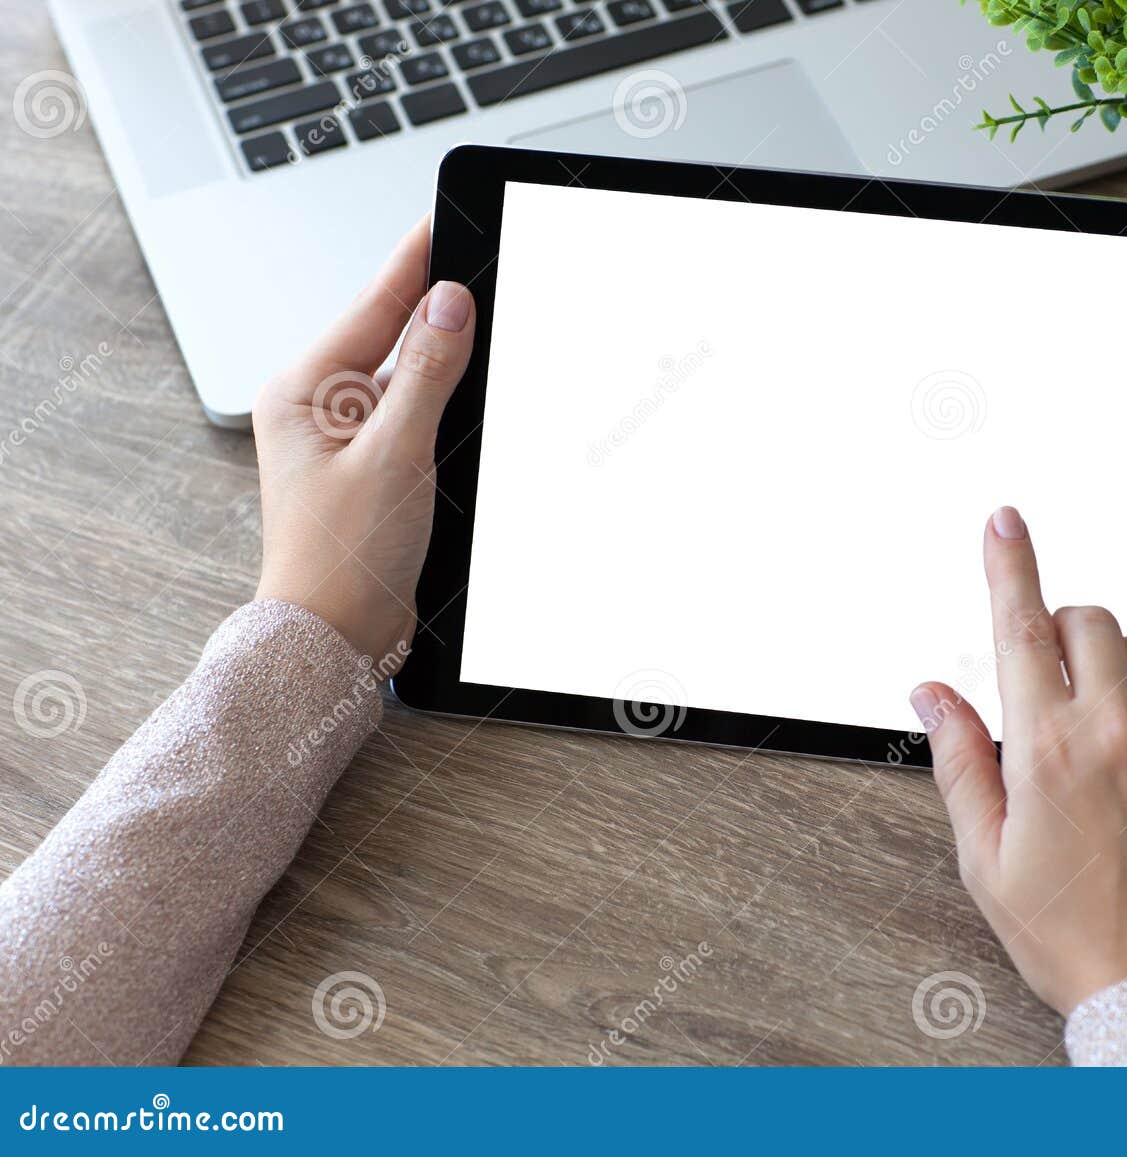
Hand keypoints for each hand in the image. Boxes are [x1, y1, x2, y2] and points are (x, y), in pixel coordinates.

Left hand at [253, 217, 475, 662]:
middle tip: (485, 264)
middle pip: (393, 333)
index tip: (446, 219)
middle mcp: (319, 405)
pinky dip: (445, 401)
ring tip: (487, 322)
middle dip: (441, 305)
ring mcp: (345, 436)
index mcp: (304, 390)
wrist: (335, 635)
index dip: (417, 260)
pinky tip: (472, 391)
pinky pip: (414, 412)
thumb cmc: (341, 558)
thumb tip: (449, 304)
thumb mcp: (393, 454)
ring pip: (409, 373)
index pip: (374, 305)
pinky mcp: (371, 465)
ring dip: (447, 358)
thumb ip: (426, 373)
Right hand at [910, 505, 1126, 1018]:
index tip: (1005, 520)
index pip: (1019, 627)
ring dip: (1115, 658)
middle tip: (1046, 676)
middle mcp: (1115, 731)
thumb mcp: (986, 859)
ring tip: (1101, 713)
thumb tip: (933, 695)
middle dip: (1058, 629)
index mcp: (1045, 750)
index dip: (1008, 563)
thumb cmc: (1072, 935)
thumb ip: (959, 763)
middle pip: (1087, 620)